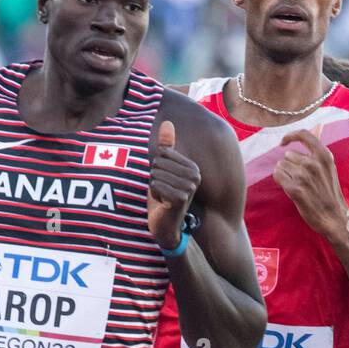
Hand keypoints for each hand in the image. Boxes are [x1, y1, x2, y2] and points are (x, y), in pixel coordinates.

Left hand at [147, 121, 199, 250]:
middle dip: (154, 178)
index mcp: (192, 166)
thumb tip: (167, 122)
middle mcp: (194, 175)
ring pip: (156, 174)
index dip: (157, 168)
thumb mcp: (163, 170)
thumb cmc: (163, 197)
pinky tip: (162, 204)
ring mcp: (189, 187)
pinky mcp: (181, 197)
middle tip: (163, 192)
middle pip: (158, 163)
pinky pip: (156, 185)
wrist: (165, 225)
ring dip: (154, 187)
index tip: (165, 182)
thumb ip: (166, 147)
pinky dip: (154, 195)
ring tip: (163, 198)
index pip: (163, 153)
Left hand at [273, 128, 348, 241]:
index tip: (283, 142)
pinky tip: (290, 189)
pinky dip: (281, 181)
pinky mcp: (296, 189)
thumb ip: (317, 153)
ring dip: (284, 174)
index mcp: (325, 156)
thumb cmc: (329, 194)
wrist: (335, 218)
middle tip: (299, 180)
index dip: (290, 136)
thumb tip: (312, 131)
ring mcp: (304, 176)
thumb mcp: (329, 168)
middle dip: (289, 165)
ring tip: (296, 185)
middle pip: (288, 155)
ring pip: (281, 165)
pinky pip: (278, 176)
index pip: (304, 134)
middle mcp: (314, 163)